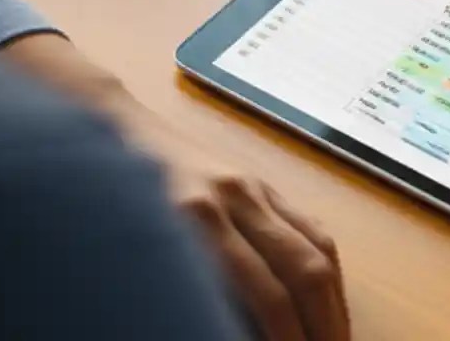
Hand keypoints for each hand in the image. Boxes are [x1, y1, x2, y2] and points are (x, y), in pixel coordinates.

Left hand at [0, 35, 349, 339]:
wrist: (112, 129)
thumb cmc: (111, 202)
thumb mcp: (144, 253)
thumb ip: (193, 291)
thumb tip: (232, 329)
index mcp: (197, 219)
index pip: (268, 295)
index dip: (288, 337)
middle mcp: (234, 199)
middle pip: (306, 270)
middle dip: (325, 326)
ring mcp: (254, 186)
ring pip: (318, 248)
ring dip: (335, 303)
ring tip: (338, 339)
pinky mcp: (262, 182)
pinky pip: (311, 226)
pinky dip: (328, 268)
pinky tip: (331, 299)